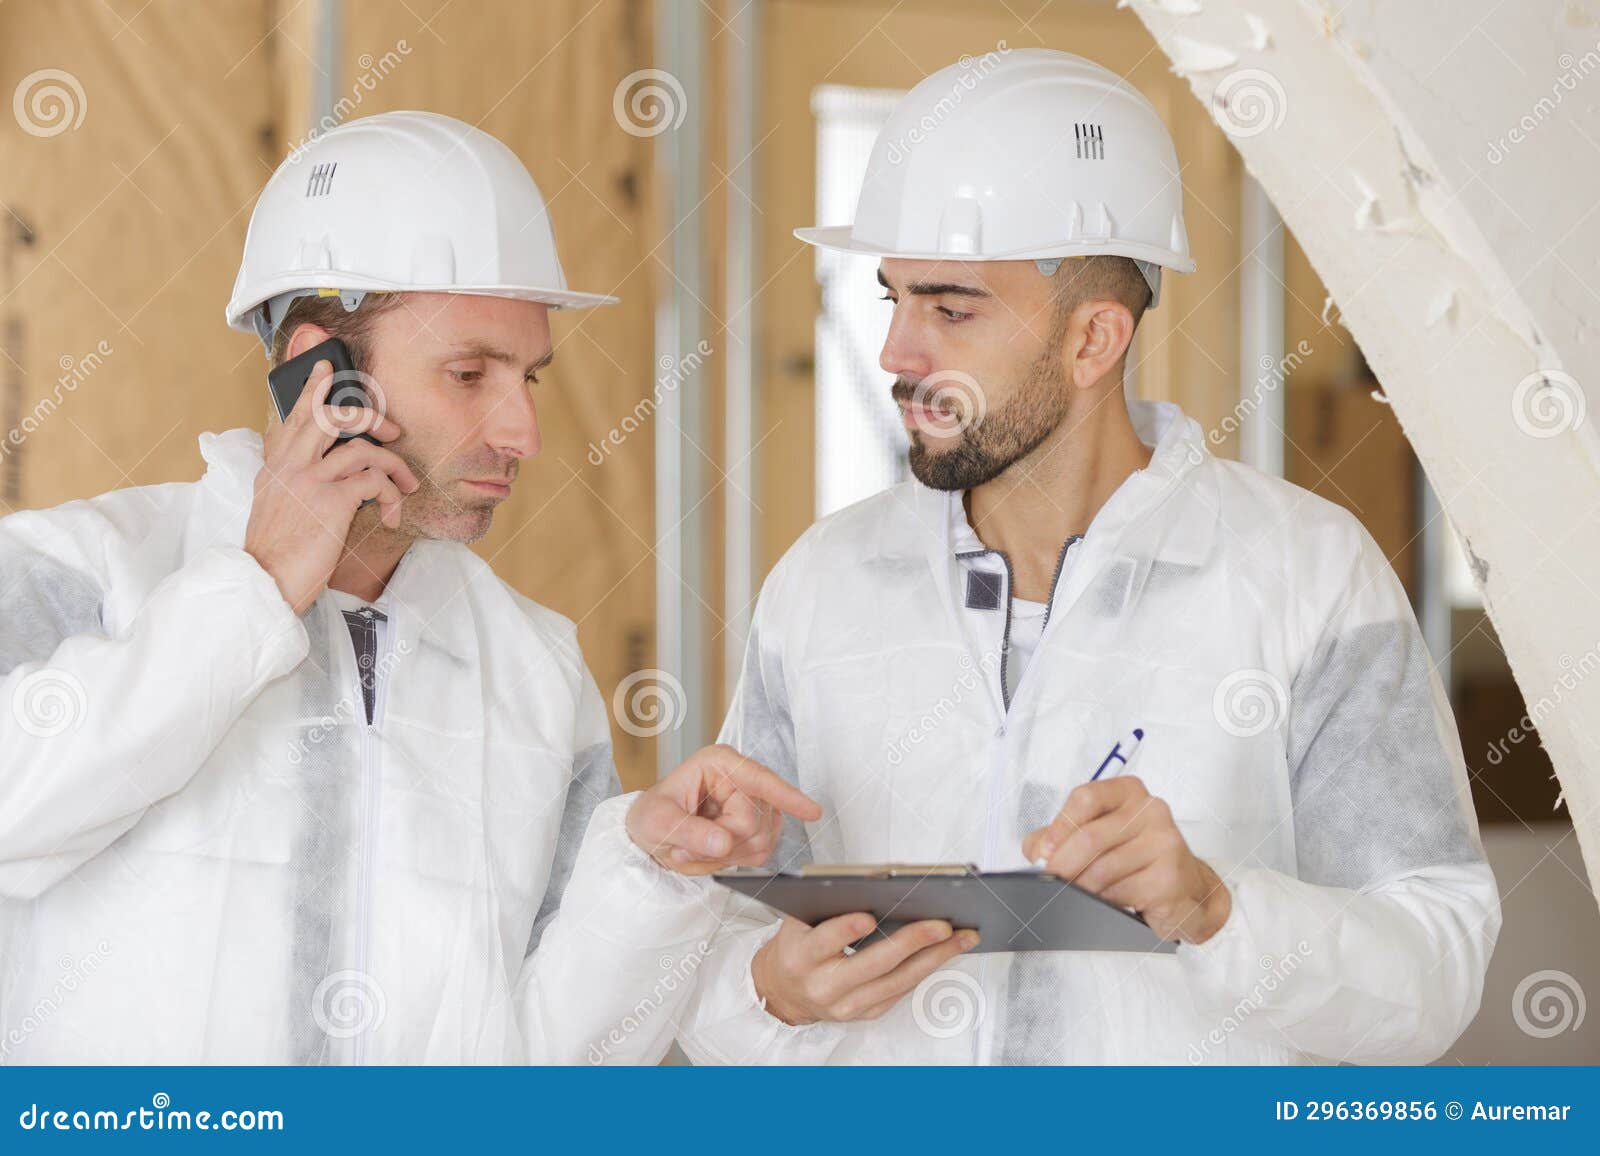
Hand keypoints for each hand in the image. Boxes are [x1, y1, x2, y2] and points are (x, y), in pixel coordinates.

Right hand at [245, 359, 419, 614]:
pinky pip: (375, 482)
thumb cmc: (276, 551)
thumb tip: (323, 469)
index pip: (294, 417)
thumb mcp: (274, 507)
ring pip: (363, 448)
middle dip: (370, 415)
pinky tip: (391, 514)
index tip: (327, 367)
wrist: (265, 582)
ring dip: (395, 465)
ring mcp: (310, 480)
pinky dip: (392, 496)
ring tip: (406, 485)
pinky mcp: (331, 501)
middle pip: (331, 417)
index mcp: (275, 466)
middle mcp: (289, 466)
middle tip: (392, 430)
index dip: (312, 389)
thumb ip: (291, 481)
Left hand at [625, 744, 821, 874]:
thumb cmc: (652, 816)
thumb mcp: (656, 821)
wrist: (652, 832)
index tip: (813, 812)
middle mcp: (742, 780)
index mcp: (719, 764)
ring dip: (724, 856)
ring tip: (694, 848)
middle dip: (720, 844)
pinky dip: (732, 862)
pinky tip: (710, 853)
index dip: (787, 795)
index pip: (760, 779)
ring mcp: (754, 803)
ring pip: (761, 841)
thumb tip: (723, 843)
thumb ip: (688, 831)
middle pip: (754, 822)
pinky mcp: (759, 827)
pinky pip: (760, 854)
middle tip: (685, 847)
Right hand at [752, 914, 979, 1025]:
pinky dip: (926, 969)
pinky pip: (901, 991)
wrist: (784, 991)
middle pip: (873, 965)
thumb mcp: (799, 921)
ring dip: (934, 958)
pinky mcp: (865, 1014)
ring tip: (960, 936)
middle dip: (911, 942)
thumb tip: (876, 883)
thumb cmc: (797, 947)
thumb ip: (828, 905)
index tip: (868, 916)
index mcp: (800, 957)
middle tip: (941, 924)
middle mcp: (823, 986)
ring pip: (896, 982)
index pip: (824, 942)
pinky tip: (946, 952)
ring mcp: (846, 1006)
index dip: (846, 930)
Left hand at [1022, 776, 1231, 943]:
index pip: (1086, 797)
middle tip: (1049, 882)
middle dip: (1062, 864)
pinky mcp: (1170, 876)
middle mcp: (1151, 810)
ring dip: (1080, 888)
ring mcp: (1165, 841)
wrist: (1187, 892)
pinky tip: (1103, 904)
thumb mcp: (1098, 838)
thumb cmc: (1136, 860)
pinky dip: (1104, 901)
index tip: (1044, 851)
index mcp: (1127, 792)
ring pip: (1103, 868)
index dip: (1059, 826)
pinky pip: (1122, 891)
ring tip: (1073, 896)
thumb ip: (1061, 837)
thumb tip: (1036, 851)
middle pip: (1091, 836)